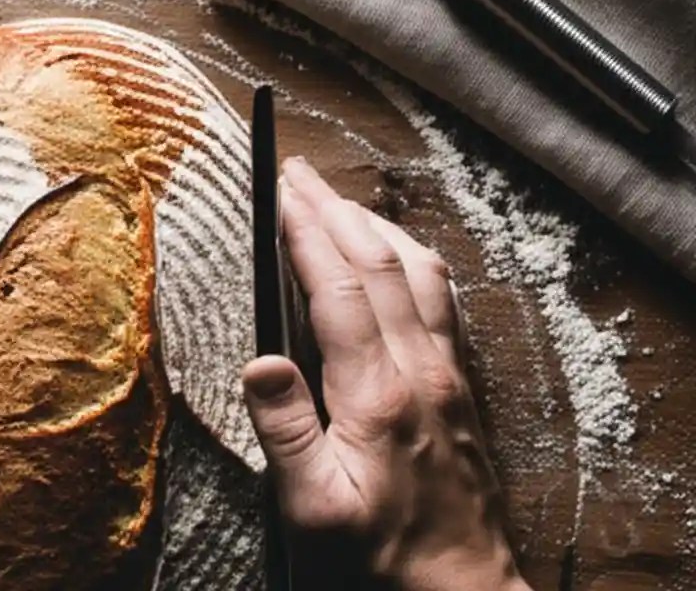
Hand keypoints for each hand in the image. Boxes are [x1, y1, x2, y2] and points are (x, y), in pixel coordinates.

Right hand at [243, 158, 527, 590]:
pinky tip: (397, 256)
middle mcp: (421, 369)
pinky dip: (414, 258)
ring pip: (420, 272)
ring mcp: (448, 374)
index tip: (279, 189)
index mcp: (379, 392)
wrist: (463, 586)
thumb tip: (258, 362)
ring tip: (339, 200)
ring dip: (377, 225)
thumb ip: (287, 432)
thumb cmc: (383, 554)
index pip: (338, 286)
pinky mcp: (461, 387)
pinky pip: (442, 299)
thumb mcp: (316, 508)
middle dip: (335, 208)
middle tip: (298, 172)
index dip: (306, 230)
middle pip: (380, 262)